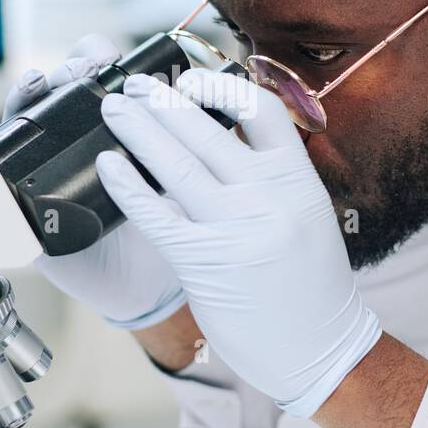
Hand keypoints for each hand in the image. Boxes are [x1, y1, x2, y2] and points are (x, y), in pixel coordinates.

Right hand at [0, 37, 186, 329]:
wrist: (145, 277)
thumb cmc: (167, 220)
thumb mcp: (177, 174)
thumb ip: (185, 137)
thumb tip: (205, 96)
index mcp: (111, 120)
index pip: (93, 68)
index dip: (94, 54)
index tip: (108, 58)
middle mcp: (74, 133)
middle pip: (56, 85)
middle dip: (64, 70)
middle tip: (78, 74)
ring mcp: (46, 160)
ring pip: (26, 113)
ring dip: (26, 94)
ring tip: (34, 85)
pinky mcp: (24, 194)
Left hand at [94, 70, 381, 416]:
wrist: (318, 348)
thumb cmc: (307, 282)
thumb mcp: (305, 213)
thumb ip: (271, 174)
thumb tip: (222, 132)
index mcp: (299, 179)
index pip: (260, 110)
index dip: (221, 88)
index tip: (190, 79)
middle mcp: (270, 198)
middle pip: (208, 132)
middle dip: (163, 102)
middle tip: (134, 83)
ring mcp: (237, 229)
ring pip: (177, 166)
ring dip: (139, 130)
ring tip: (114, 108)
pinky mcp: (205, 262)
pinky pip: (156, 214)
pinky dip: (128, 185)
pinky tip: (108, 165)